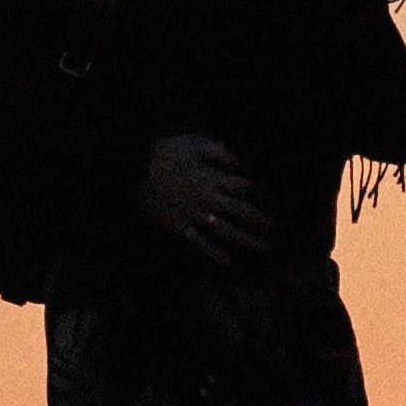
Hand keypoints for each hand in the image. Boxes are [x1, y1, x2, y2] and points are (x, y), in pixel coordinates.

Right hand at [139, 134, 273, 268]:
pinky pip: (199, 242)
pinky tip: (227, 262)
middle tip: (272, 228)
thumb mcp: (191, 143)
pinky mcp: (178, 226)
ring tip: (262, 248)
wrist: (133, 169)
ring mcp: (193, 214)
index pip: (242, 186)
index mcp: (212, 178)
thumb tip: (236, 163)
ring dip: (246, 240)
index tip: (262, 197)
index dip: (253, 191)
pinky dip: (213, 252)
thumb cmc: (162, 153)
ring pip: (225, 230)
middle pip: (241, 211)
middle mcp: (207, 198)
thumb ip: (216, 150)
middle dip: (259, 220)